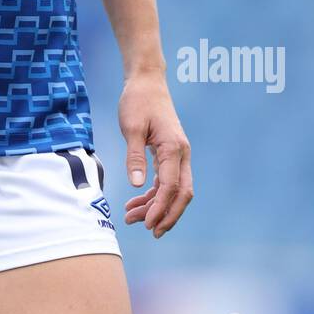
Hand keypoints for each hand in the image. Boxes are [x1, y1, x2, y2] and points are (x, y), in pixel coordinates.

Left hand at [119, 68, 192, 238]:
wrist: (146, 82)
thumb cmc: (138, 101)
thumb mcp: (131, 127)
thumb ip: (134, 156)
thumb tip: (137, 185)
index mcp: (174, 148)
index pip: (171, 186)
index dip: (161, 208)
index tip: (147, 224)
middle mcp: (181, 154)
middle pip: (182, 193)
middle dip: (167, 215)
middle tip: (148, 231)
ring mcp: (177, 155)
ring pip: (174, 189)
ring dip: (157, 206)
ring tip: (132, 218)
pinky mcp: (169, 154)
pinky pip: (166, 180)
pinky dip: (154, 194)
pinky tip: (137, 202)